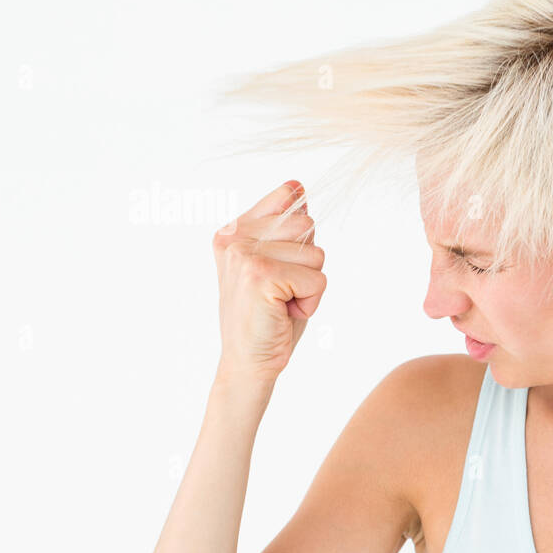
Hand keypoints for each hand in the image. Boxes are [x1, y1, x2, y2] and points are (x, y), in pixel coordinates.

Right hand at [211, 181, 326, 385]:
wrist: (248, 363)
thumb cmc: (269, 316)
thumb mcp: (280, 264)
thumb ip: (287, 229)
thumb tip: (299, 189)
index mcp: (234, 230)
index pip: (288, 198)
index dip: (299, 233)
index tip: (282, 264)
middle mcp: (234, 237)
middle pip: (308, 226)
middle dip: (308, 264)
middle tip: (282, 291)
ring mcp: (244, 254)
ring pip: (316, 254)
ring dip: (310, 285)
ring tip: (282, 303)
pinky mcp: (260, 275)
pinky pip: (317, 279)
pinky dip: (311, 302)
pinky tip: (285, 313)